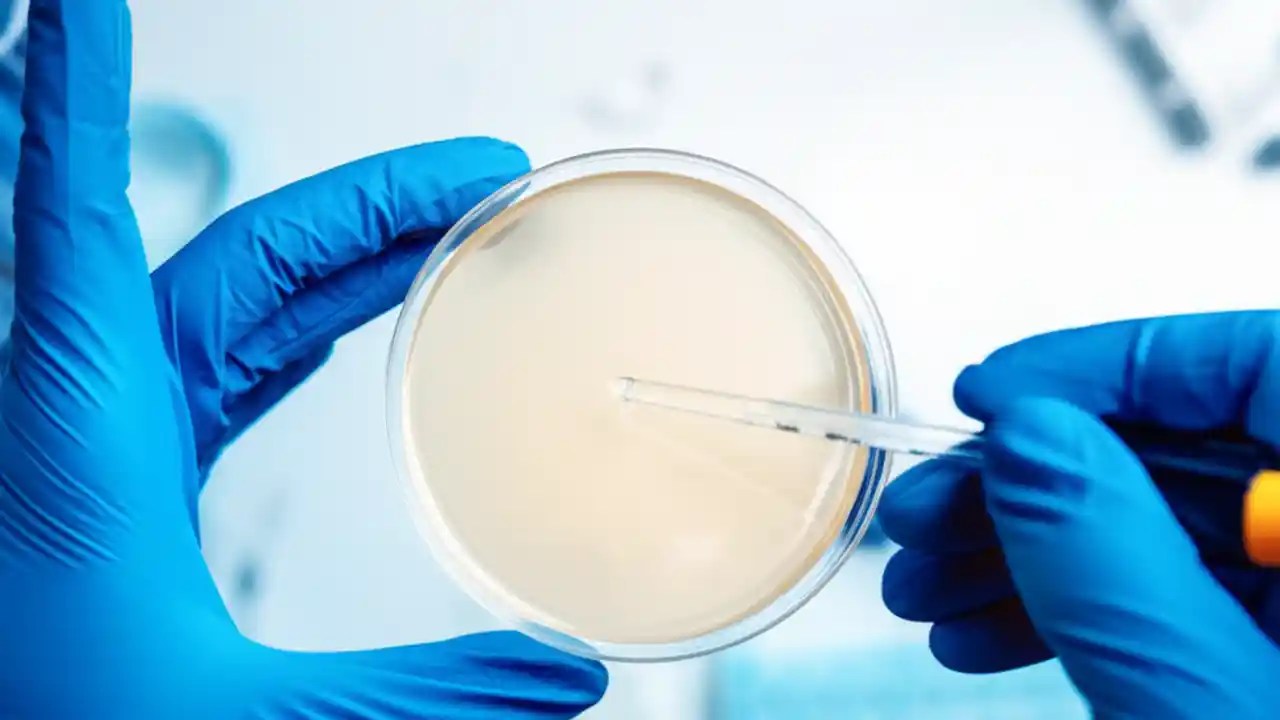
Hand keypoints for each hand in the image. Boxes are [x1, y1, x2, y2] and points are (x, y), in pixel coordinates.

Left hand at [0, 2, 604, 716]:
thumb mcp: (247, 719)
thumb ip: (420, 691)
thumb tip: (568, 674)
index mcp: (73, 423)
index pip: (74, 201)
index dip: (82, 83)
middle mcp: (84, 406)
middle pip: (236, 250)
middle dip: (365, 199)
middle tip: (484, 168)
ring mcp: (106, 439)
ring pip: (235, 300)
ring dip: (345, 256)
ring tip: (453, 223)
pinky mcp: (127, 478)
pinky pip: (222, 363)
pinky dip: (296, 322)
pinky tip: (347, 316)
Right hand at [879, 312, 1279, 717]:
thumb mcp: (1197, 703)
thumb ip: (1113, 563)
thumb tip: (1026, 435)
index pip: (1255, 360)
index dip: (1109, 363)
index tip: (988, 397)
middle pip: (1191, 450)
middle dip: (1034, 482)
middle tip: (925, 511)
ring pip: (1168, 527)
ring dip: (1028, 552)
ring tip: (923, 587)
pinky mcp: (1270, 652)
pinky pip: (1176, 597)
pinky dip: (1076, 609)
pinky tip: (980, 630)